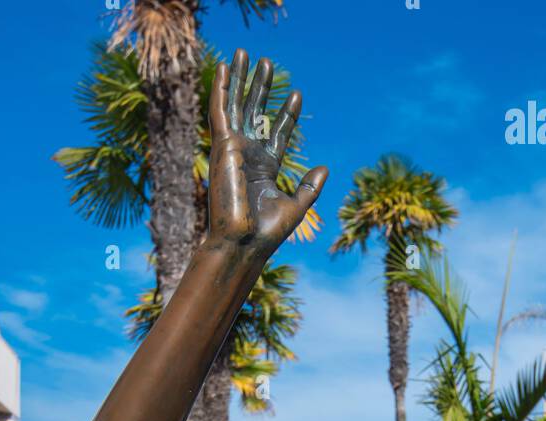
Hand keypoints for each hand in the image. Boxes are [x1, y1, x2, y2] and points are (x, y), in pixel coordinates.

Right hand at [207, 48, 326, 257]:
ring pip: (236, 106)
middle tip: (268, 62)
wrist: (244, 243)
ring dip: (241, 79)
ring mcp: (234, 149)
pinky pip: (220, 111)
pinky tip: (226, 67)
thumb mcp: (297, 206)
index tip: (298, 94)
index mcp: (265, 168)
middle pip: (255, 113)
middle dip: (262, 88)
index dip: (287, 113)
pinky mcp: (222, 146)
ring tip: (245, 53)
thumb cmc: (266, 233)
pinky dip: (222, 88)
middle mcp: (248, 155)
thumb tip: (325, 168)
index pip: (277, 133)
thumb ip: (310, 187)